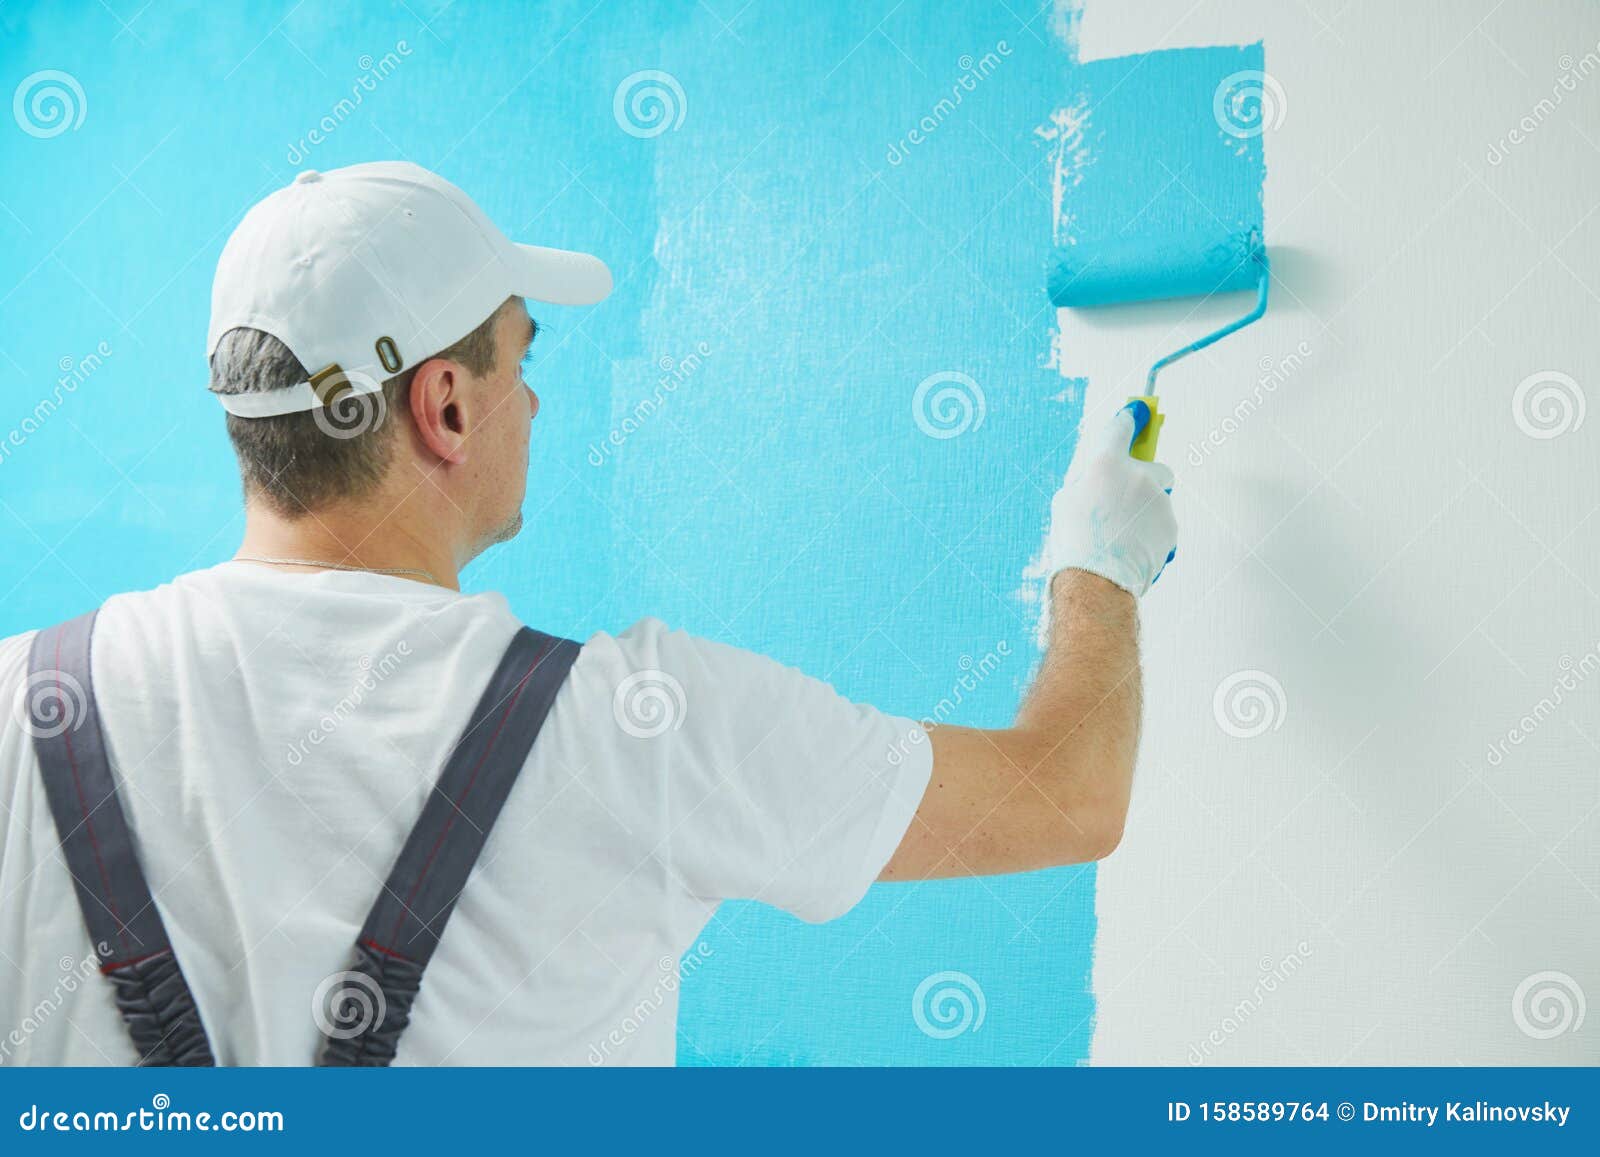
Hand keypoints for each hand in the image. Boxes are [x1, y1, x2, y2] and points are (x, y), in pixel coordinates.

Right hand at [1042, 401, 1176, 596]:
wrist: (1097, 580)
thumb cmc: (1075, 541)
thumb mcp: (1067, 500)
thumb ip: (1089, 480)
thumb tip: (1101, 476)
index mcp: (1106, 462)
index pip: (1121, 427)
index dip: (1130, 417)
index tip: (1139, 411)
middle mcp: (1138, 475)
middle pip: (1154, 467)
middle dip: (1146, 480)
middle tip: (1126, 499)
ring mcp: (1159, 501)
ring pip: (1158, 501)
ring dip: (1144, 513)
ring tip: (1120, 538)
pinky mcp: (1170, 526)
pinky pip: (1162, 525)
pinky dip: (1151, 534)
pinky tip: (1131, 550)